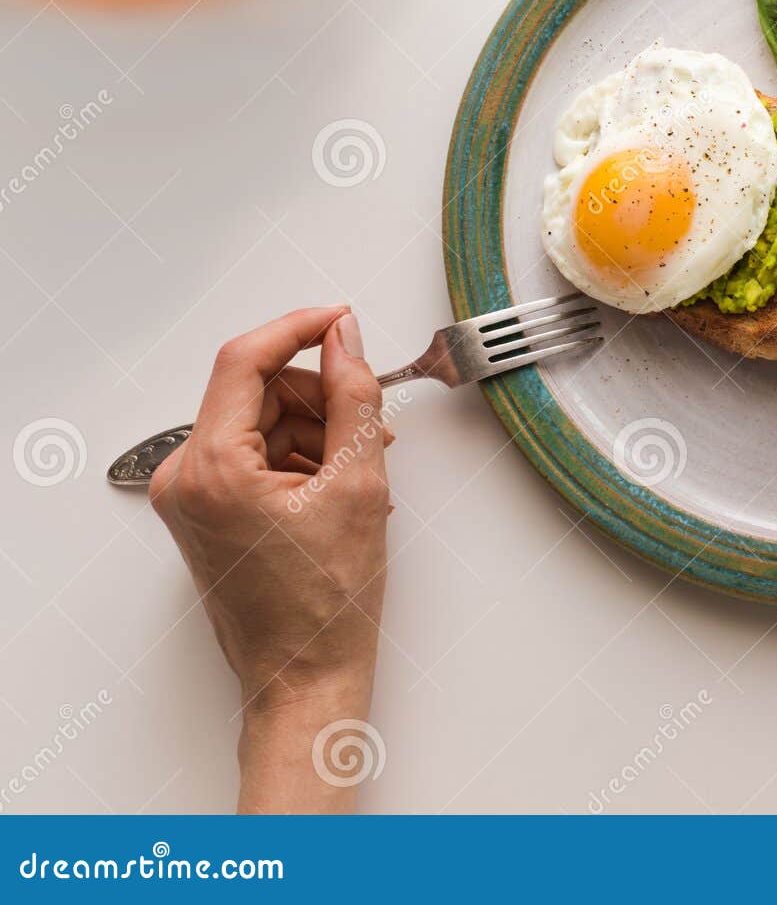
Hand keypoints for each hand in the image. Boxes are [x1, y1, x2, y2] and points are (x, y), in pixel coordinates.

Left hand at [150, 306, 392, 812]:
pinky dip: (300, 459)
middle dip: (317, 397)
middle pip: (254, 391)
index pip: (244, 361)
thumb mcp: (358, 485)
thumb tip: (346, 342)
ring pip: (258, 421)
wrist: (306, 677)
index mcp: (211, 469)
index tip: (341, 320)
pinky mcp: (203, 511)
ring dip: (315, 432)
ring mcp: (188, 497)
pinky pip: (253, 454)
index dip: (299, 328)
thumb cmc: (326, 606)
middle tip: (370, 426)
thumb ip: (353, 400)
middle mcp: (183, 478)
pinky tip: (338, 491)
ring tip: (362, 477)